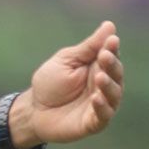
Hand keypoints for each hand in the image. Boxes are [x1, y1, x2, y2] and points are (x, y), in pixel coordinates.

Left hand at [14, 21, 122, 147]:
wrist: (32, 111)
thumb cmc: (49, 84)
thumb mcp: (66, 61)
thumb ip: (88, 47)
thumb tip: (110, 26)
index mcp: (98, 66)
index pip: (111, 55)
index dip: (112, 48)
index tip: (111, 41)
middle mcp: (104, 84)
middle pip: (116, 73)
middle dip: (111, 64)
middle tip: (104, 57)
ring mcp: (101, 104)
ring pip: (114, 94)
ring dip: (109, 85)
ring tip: (99, 77)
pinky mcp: (93, 122)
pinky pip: (104, 115)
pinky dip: (102, 107)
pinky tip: (96, 98)